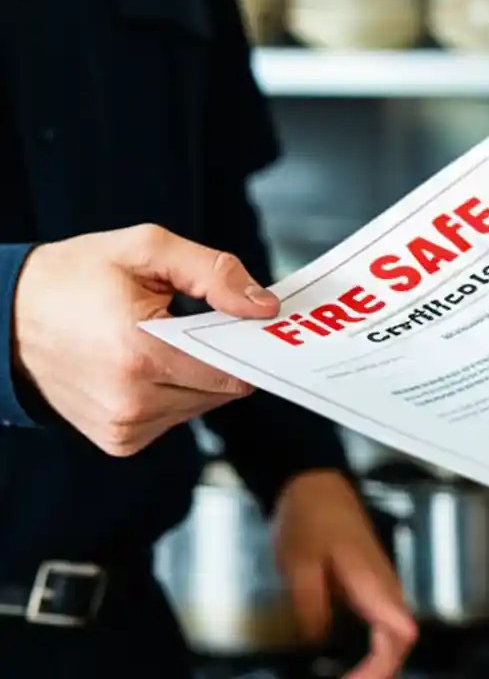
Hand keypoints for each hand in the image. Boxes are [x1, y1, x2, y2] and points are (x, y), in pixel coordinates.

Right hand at [12, 223, 278, 454]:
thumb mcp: (146, 249)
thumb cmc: (72, 279)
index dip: (246, 344)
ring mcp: (124, 428)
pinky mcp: (121, 441)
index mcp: (137, 354)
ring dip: (198, 374)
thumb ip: (213, 273)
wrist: (6, 317)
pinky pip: (177, 417)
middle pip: (223, 390)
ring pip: (203, 405)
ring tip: (163, 339)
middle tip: (203, 322)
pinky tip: (148, 363)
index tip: (251, 323)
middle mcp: (130, 402)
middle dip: (222, 355)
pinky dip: (176, 390)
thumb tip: (262, 306)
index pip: (231, 371)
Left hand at [274, 470, 417, 678]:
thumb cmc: (312, 514)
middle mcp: (384, 587)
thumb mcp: (298, 560)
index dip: (380, 666)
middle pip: (400, 642)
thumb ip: (310, 603)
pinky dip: (372, 654)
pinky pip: (384, 630)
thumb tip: (317, 639)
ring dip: (376, 666)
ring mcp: (381, 589)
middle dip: (378, 673)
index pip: (397, 633)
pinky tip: (351, 665)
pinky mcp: (373, 591)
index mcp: (370, 579)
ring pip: (394, 638)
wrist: (317, 487)